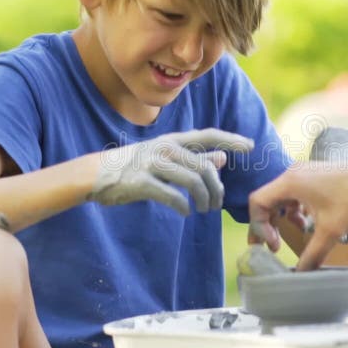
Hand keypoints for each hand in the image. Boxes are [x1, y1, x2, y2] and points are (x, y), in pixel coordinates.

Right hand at [87, 129, 253, 214]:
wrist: (96, 174)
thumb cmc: (134, 166)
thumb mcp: (164, 157)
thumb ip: (193, 158)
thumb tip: (223, 158)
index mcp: (171, 141)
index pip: (208, 135)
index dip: (231, 139)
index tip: (250, 146)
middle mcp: (164, 148)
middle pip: (204, 166)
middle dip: (216, 188)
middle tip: (217, 204)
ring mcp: (152, 164)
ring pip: (193, 182)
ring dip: (204, 199)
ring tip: (203, 210)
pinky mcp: (142, 183)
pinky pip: (173, 197)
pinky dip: (184, 207)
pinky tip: (185, 212)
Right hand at [248, 161, 347, 270]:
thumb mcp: (331, 231)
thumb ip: (312, 254)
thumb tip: (300, 275)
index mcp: (290, 182)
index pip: (257, 202)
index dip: (259, 226)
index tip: (274, 245)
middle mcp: (292, 174)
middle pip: (266, 200)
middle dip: (266, 225)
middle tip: (271, 248)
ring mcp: (303, 173)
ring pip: (280, 198)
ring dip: (281, 218)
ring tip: (291, 236)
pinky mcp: (314, 176)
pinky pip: (294, 194)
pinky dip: (294, 210)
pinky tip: (307, 224)